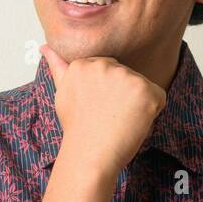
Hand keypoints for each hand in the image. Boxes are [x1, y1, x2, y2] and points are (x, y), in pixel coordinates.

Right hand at [40, 43, 165, 173]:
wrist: (89, 155)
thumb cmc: (77, 128)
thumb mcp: (62, 92)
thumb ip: (57, 66)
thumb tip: (44, 46)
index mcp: (83, 64)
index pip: (107, 71)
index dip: (105, 93)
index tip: (95, 108)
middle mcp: (104, 65)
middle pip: (125, 77)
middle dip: (121, 96)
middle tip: (105, 116)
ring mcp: (126, 77)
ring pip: (141, 88)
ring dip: (136, 104)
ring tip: (117, 121)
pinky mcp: (146, 90)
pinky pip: (158, 98)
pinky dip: (151, 113)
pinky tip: (132, 123)